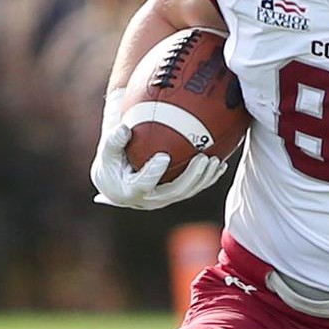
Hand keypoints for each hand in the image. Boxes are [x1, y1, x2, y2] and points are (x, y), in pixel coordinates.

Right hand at [91, 88, 227, 209]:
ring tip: (215, 160)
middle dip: (192, 176)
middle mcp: (150, 200)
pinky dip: (208, 178)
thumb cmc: (111, 164)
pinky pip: (194, 188)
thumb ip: (114, 141)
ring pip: (188, 192)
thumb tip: (124, 128)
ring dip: (204, 178)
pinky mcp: (174, 196)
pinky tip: (221, 164)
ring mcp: (164, 200)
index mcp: (130, 191)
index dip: (154, 172)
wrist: (115, 184)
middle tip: (203, 158)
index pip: (143, 184)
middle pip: (175, 191)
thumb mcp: (107, 153)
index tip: (163, 156)